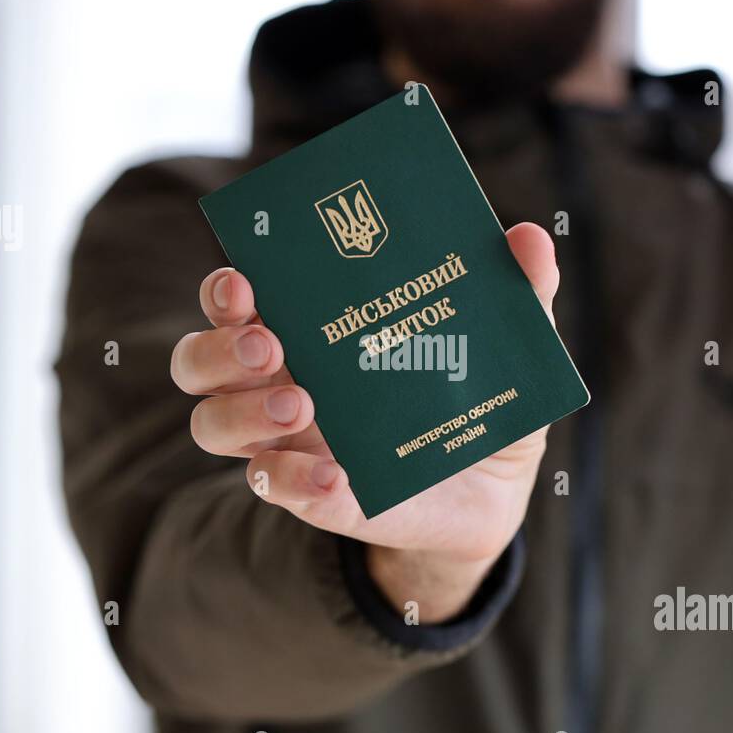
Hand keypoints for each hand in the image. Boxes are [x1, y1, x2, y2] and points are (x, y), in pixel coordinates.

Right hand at [170, 223, 561, 620]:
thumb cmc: (475, 398)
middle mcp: (280, 382)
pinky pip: (279, 491)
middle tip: (269, 343)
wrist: (491, 491)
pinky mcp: (321, 496)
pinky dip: (295, 481)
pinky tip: (335, 474)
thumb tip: (532, 236)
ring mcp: (290, 444)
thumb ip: (516, 293)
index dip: (225, 288)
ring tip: (303, 405)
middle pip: (200, 363)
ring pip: (212, 427)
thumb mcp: (504, 347)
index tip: (245, 278)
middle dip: (219, 347)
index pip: (235, 302)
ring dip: (244, 413)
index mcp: (309, 331)